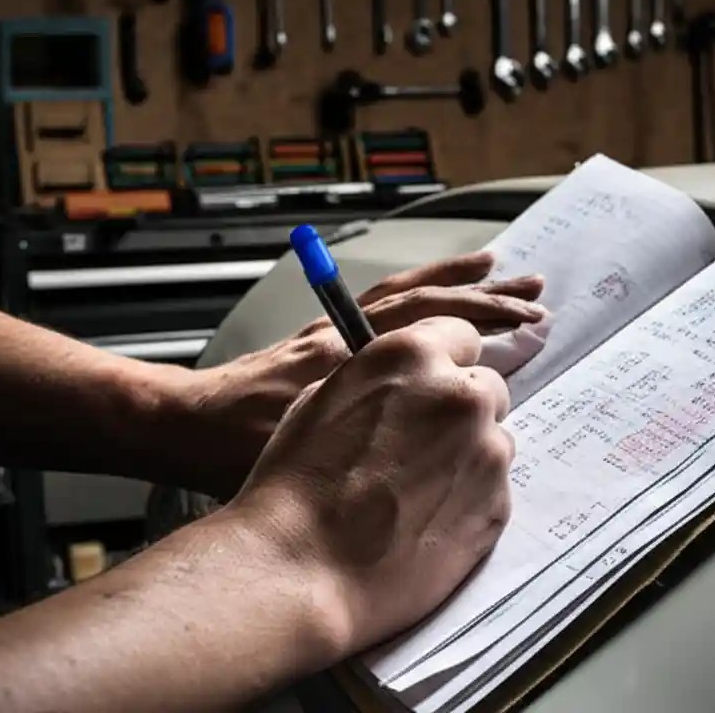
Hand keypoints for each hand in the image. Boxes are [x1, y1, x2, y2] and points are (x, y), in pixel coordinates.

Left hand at [157, 251, 542, 496]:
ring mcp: (336, 333)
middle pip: (428, 300)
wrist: (179, 424)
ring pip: (406, 292)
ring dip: (456, 281)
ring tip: (498, 267)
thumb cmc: (232, 444)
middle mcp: (348, 334)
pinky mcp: (325, 340)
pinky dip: (417, 291)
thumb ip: (365, 440)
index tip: (527, 330)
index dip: (484, 325)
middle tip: (536, 296)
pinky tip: (438, 296)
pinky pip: (381, 303)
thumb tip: (435, 441)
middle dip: (486, 298)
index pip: (431, 324)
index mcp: (351, 355)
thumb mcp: (304, 448)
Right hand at [228, 317, 513, 656]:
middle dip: (459, 411)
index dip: (443, 363)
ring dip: (468, 457)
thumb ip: (378, 379)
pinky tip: (424, 523)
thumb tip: (401, 383)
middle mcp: (460, 395)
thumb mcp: (320, 399)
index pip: (460, 336)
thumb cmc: (296, 486)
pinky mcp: (499, 505)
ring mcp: (487, 451)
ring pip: (493, 441)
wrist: (303, 569)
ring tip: (415, 494)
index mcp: (412, 356)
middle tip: (418, 448)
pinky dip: (469, 502)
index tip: (430, 386)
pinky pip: (494, 491)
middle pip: (485, 388)